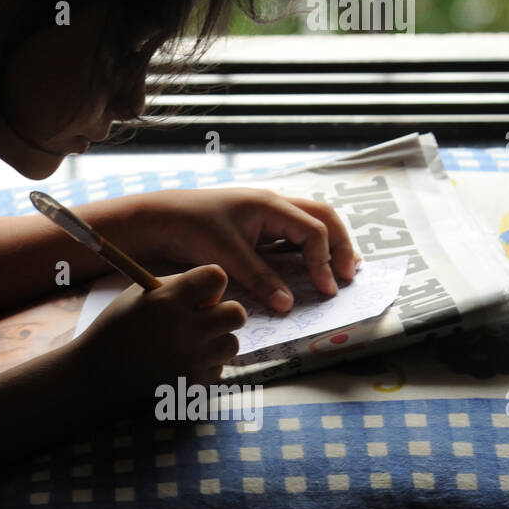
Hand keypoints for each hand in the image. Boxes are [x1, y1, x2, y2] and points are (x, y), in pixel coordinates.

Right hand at [78, 265, 244, 409]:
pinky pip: (216, 369)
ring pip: (231, 344)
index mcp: (169, 300)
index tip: (200, 292)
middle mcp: (186, 329)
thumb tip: (214, 294)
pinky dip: (203, 366)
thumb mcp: (138, 297)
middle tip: (206, 319)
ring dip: (215, 341)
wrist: (94, 376)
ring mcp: (192, 361)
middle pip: (236, 313)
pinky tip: (177, 365)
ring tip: (189, 344)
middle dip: (225, 313)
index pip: (216, 277)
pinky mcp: (193, 386)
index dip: (211, 283)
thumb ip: (177, 288)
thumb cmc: (116, 329)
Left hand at [116, 188, 362, 313]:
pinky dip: (308, 248)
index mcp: (270, 204)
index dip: (323, 261)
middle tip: (349, 276)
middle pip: (322, 218)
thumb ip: (260, 279)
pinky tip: (312, 266)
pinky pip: (292, 233)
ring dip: (328, 244)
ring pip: (310, 222)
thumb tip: (289, 305)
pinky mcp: (256, 226)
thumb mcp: (226, 255)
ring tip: (343, 269)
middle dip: (340, 245)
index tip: (326, 289)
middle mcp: (273, 204)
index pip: (313, 230)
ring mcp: (265, 213)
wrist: (158, 218)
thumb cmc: (190, 228)